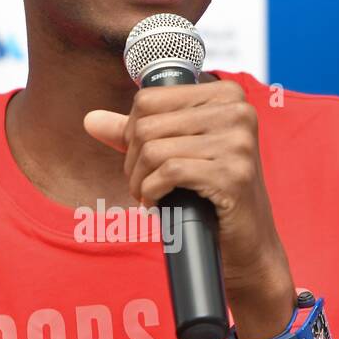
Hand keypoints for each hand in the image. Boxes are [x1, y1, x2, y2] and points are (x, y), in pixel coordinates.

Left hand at [84, 80, 294, 330]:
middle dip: (132, 161)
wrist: (247, 244)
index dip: (131, 132)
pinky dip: (152, 193)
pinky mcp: (233, 174)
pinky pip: (169, 173)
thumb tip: (90, 119)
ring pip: (153, 150)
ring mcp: (238, 143)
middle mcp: (238, 111)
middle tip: (142, 184)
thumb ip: (135, 133)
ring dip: (139, 181)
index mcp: (226, 94)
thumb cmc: (210, 195)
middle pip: (147, 125)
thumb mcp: (176, 153)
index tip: (140, 159)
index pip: (149, 99)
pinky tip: (158, 204)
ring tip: (147, 195)